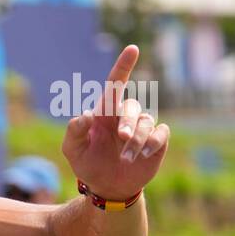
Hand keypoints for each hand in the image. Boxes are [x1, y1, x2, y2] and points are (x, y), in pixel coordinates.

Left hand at [62, 45, 169, 202]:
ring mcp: (142, 127)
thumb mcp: (73, 150)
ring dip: (137, 141)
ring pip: (147, 122)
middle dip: (128, 123)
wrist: (107, 186)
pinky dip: (153, 142)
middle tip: (122, 138)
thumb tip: (85, 115)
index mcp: (104, 112)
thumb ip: (74, 131)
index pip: (115, 84)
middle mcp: (125, 115)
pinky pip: (161, 132)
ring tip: (125, 158)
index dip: (123, 66)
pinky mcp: (157, 140)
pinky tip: (145, 154)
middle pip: (133, 107)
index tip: (132, 49)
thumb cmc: (87, 164)